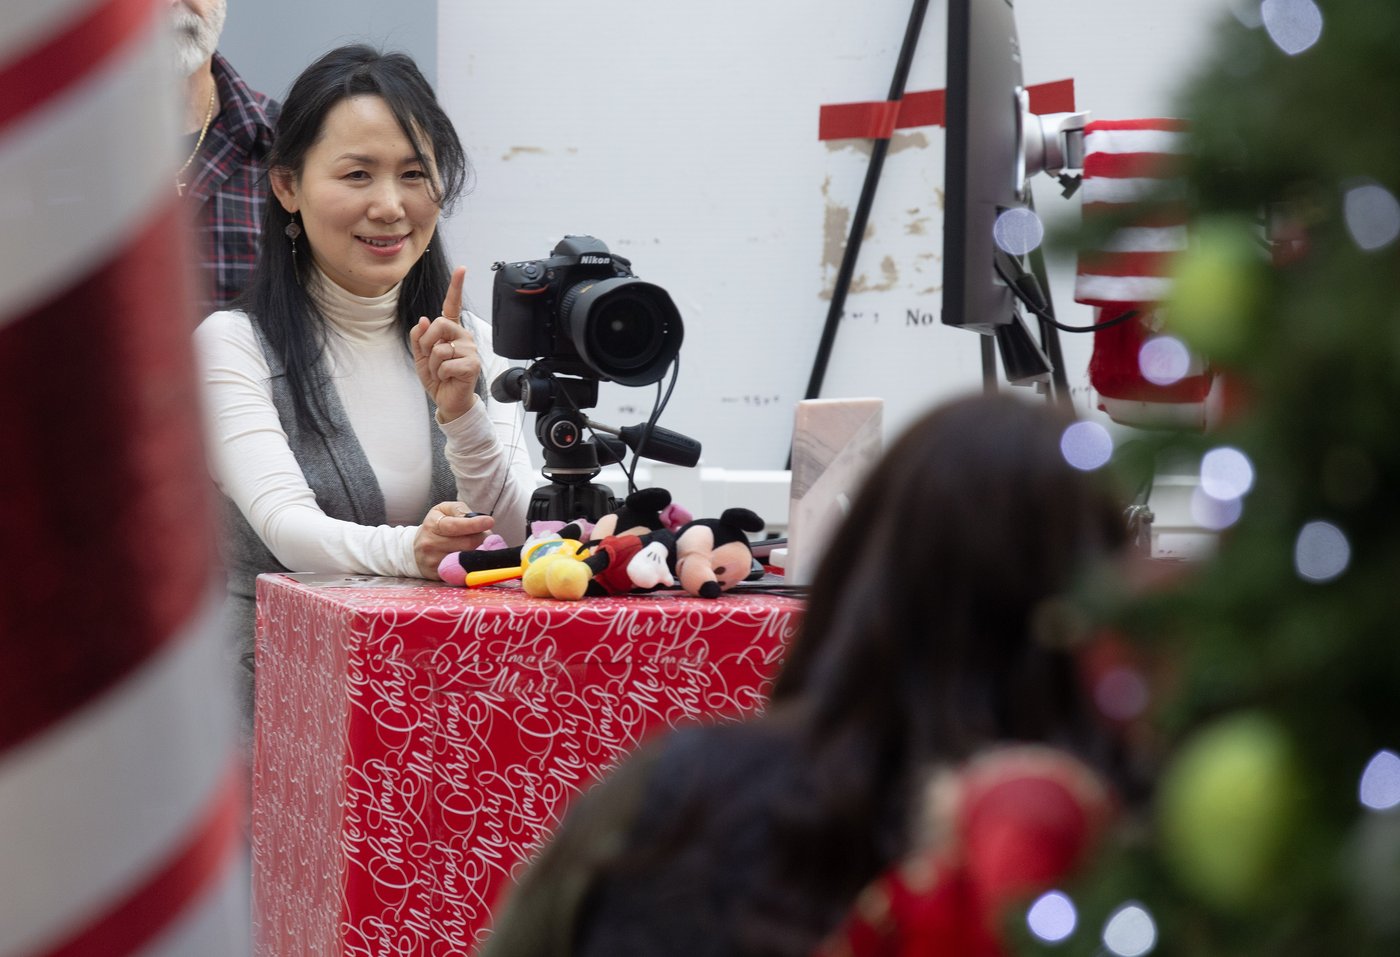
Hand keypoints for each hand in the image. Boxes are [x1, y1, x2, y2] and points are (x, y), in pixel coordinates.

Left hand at [411, 266, 479, 421]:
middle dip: (427, 343)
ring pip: (440, 348)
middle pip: (439, 324)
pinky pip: (446, 363)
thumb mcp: (420, 357)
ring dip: (433, 364)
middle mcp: (463, 337)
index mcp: (451, 332)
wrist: (449, 401)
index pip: (453, 306)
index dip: (456, 287)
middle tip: (432, 360)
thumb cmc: (438, 378)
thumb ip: (419, 338)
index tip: (462, 268)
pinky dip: (441, 374)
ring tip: (442, 372)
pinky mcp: (472, 364)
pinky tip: (448, 378)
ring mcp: (470, 350)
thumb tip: (423, 320)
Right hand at [413, 501, 493, 578]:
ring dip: (480, 551)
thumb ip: (459, 509)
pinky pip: (464, 571)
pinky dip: (473, 564)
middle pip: (468, 543)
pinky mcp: (440, 575)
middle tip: (486, 535)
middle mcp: (431, 544)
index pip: (455, 526)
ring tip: (479, 545)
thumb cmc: (436, 527)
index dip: (474, 524)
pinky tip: (473, 558)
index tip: (489, 521)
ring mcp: (435, 562)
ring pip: (468, 558)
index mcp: (433, 525)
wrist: (416, 551)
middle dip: (483, 538)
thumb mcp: (443, 510)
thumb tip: (476, 518)